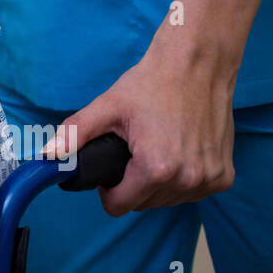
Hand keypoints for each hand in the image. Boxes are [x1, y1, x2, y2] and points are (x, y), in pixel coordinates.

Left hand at [40, 25, 237, 215]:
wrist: (198, 66)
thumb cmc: (153, 84)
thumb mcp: (107, 106)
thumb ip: (75, 133)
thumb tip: (47, 155)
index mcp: (156, 168)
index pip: (120, 206)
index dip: (108, 190)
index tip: (111, 169)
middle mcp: (187, 180)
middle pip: (143, 204)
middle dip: (132, 185)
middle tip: (133, 151)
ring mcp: (209, 180)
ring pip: (168, 201)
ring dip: (157, 184)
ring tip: (155, 149)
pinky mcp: (224, 177)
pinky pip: (192, 192)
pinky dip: (182, 179)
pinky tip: (178, 152)